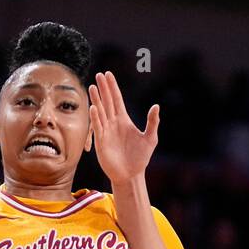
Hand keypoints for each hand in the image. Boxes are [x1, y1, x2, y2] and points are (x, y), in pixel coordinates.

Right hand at [88, 71, 159, 185]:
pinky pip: (98, 127)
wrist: (131, 174)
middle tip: (99, 74)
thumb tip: (156, 106)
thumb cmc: (140, 158)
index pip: (117, 100)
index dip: (113, 87)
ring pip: (101, 111)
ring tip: (92, 86)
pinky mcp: (101, 141)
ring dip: (97, 99)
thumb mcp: (150, 138)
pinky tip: (94, 107)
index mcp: (124, 120)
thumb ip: (152, 122)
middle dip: (103, 88)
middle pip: (107, 102)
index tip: (108, 74)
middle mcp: (113, 123)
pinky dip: (96, 117)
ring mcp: (106, 131)